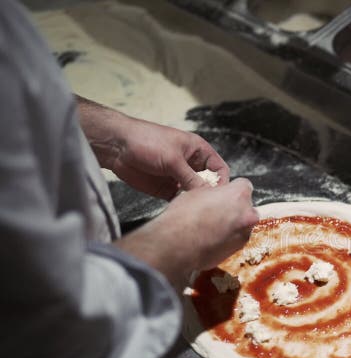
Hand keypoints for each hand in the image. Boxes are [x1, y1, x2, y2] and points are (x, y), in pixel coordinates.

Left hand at [77, 96, 229, 198]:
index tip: (220, 195)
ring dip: (196, 201)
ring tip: (195, 211)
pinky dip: (182, 206)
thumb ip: (191, 178)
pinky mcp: (166, 189)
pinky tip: (182, 211)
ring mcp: (179, 178)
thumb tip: (207, 195)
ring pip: (195, 193)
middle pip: (209, 183)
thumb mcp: (173, 159)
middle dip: (210, 194)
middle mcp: (191, 165)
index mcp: (198, 151)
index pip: (219, 168)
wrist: (116, 147)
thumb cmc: (147, 142)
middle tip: (209, 207)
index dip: (222, 181)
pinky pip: (180, 200)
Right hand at [115, 178, 259, 286]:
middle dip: (234, 208)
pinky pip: (236, 239)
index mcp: (239, 194)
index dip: (232, 189)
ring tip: (211, 227)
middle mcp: (247, 213)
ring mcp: (245, 233)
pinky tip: (211, 238)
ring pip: (243, 224)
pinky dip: (227, 238)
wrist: (177, 245)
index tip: (224, 194)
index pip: (244, 185)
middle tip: (216, 211)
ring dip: (232, 224)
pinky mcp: (238, 249)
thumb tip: (217, 195)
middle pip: (246, 206)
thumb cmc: (184, 217)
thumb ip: (215, 192)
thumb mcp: (197, 192)